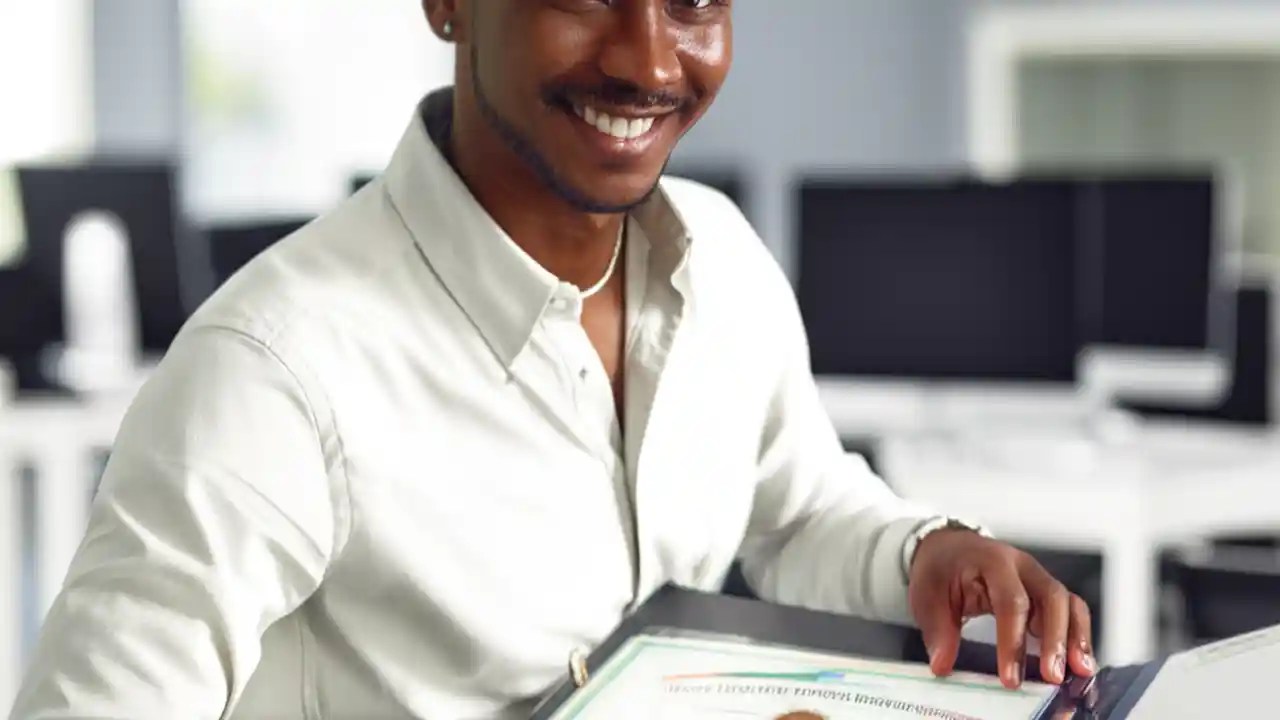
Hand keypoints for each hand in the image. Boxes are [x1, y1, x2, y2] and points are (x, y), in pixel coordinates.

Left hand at [908, 529, 1096, 688]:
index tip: (1011, 677)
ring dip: (1076, 639)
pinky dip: (1077, 636)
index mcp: (992, 561)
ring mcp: (1037, 577)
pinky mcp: (1043, 591)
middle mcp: (1022, 566)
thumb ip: (937, 631)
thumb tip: (943, 664)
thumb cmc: (941, 568)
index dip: (1013, 642)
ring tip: (1079, 672)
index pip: (1011, 602)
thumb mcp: (927, 595)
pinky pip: (1069, 610)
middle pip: (1051, 598)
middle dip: (1055, 640)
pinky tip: (1078, 663)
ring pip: (1068, 603)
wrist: (947, 547)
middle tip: (1052, 676)